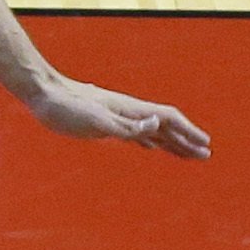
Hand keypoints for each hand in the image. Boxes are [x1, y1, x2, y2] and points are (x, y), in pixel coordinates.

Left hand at [29, 74, 209, 159]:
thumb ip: (127, 126)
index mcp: (131, 110)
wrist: (43, 94)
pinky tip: (152, 147)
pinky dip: (150, 142)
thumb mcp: (97, 120)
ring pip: (153, 131)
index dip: (188, 132)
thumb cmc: (68, 108)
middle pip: (165, 127)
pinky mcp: (106, 123)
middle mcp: (129, 112)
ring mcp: (118, 117)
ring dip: (172, 143)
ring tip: (187, 154)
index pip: (167, 120)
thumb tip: (156, 125)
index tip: (205, 145)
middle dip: (186, 141)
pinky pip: (137, 134)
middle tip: (206, 155)